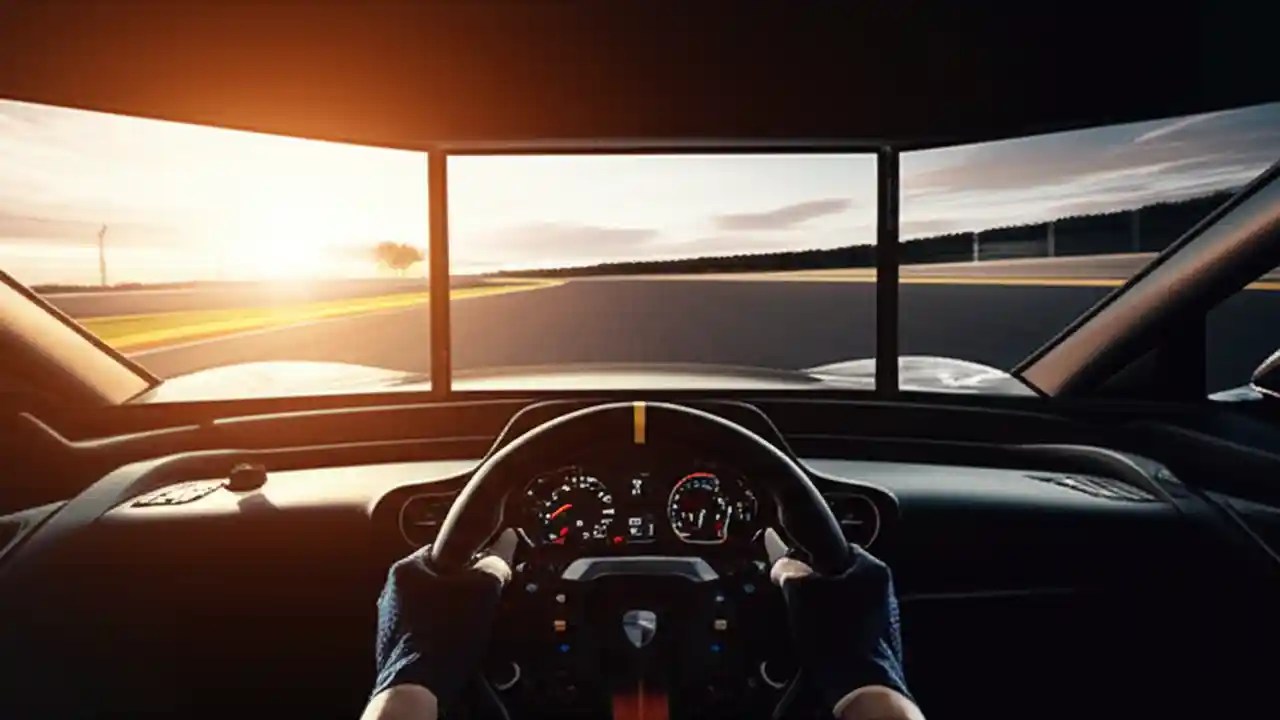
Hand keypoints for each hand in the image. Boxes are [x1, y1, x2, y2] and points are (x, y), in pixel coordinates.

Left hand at [371, 531, 515, 706]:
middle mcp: (391, 589)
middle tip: (480, 597)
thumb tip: (505, 545)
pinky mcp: (393, 640)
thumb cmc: (444, 635)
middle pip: (436, 576)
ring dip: (449, 607)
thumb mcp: (482, 592)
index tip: (484, 567)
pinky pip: (422, 624)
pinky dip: (438, 627)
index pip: (443, 547)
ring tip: (468, 622)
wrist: (418, 684)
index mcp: (406, 568)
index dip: (469, 556)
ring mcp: (389, 616)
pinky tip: (452, 639)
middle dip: (460, 584)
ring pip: (429, 601)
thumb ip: (494, 565)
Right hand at [768, 533, 912, 714]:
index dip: (812, 557)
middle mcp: (885, 588)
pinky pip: (853, 622)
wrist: (858, 684)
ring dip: (827, 607)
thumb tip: (783, 565)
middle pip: (842, 575)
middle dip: (819, 585)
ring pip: (847, 600)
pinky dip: (838, 626)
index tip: (798, 569)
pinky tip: (825, 639)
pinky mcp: (882, 638)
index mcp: (873, 568)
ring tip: (811, 622)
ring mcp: (886, 614)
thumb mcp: (800, 593)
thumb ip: (789, 570)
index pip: (838, 547)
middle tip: (800, 597)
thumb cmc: (833, 633)